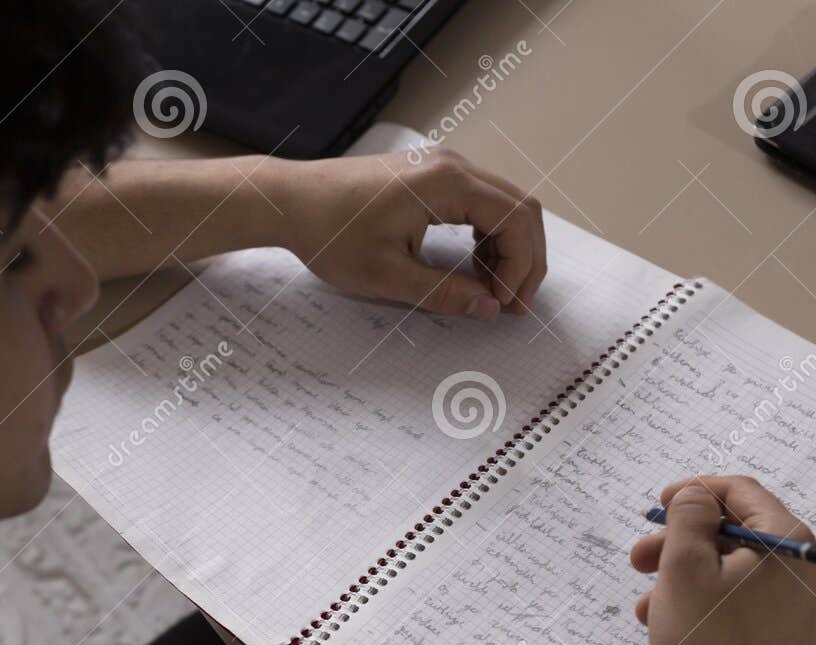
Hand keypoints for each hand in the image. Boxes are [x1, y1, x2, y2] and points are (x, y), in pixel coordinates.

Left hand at [265, 149, 547, 319]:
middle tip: (514, 304)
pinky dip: (489, 236)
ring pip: (505, 204)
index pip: (516, 220)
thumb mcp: (386, 275)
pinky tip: (475, 269)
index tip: (504, 305)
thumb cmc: (329, 232)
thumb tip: (488, 308)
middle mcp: (452, 165)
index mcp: (446, 183)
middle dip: (525, 259)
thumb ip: (443, 293)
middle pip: (521, 208)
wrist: (290, 201)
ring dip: (509, 248)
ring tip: (493, 292)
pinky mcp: (432, 176)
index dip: (520, 267)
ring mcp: (443, 167)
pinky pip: (481, 203)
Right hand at [629, 477, 815, 644]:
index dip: (696, 492)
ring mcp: (806, 612)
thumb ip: (689, 515)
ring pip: (737, 574)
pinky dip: (707, 605)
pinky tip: (670, 624)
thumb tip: (697, 496)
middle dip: (683, 543)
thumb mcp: (684, 568)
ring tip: (645, 604)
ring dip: (687, 578)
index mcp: (794, 546)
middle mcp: (811, 574)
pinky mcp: (792, 642)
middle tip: (638, 559)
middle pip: (739, 536)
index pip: (744, 494)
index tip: (656, 504)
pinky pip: (746, 605)